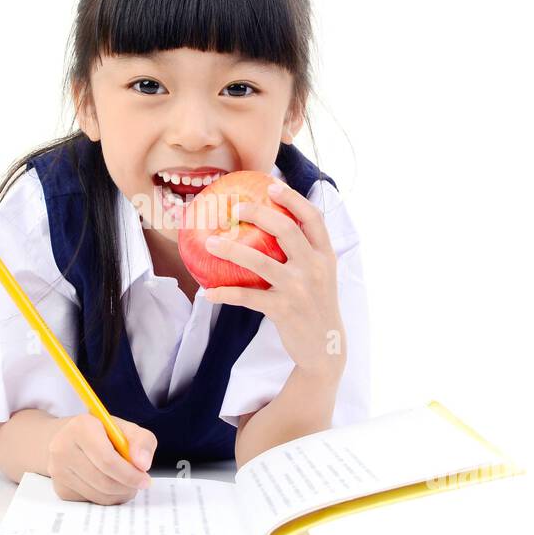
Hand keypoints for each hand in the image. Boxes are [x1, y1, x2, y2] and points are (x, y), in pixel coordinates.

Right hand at [46, 413, 156, 504]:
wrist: (66, 438)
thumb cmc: (99, 432)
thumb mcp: (124, 428)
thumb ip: (142, 441)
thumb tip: (143, 464)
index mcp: (81, 427)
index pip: (107, 460)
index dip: (130, 474)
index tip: (145, 479)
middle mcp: (63, 448)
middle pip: (104, 481)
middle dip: (128, 487)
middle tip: (139, 483)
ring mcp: (58, 471)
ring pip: (99, 495)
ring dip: (119, 494)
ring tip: (126, 483)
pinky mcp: (60, 488)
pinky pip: (91, 501)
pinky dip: (107, 497)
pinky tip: (109, 484)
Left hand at [203, 180, 345, 381]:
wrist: (326, 348)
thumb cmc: (316, 305)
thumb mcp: (322, 275)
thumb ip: (306, 251)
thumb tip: (274, 224)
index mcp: (326, 255)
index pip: (313, 218)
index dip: (293, 199)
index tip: (272, 186)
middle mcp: (315, 268)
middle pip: (286, 231)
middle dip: (260, 214)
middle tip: (236, 209)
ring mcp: (299, 289)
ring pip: (261, 262)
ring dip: (232, 250)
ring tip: (210, 242)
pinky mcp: (283, 310)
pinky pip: (247, 297)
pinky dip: (225, 294)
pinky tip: (207, 293)